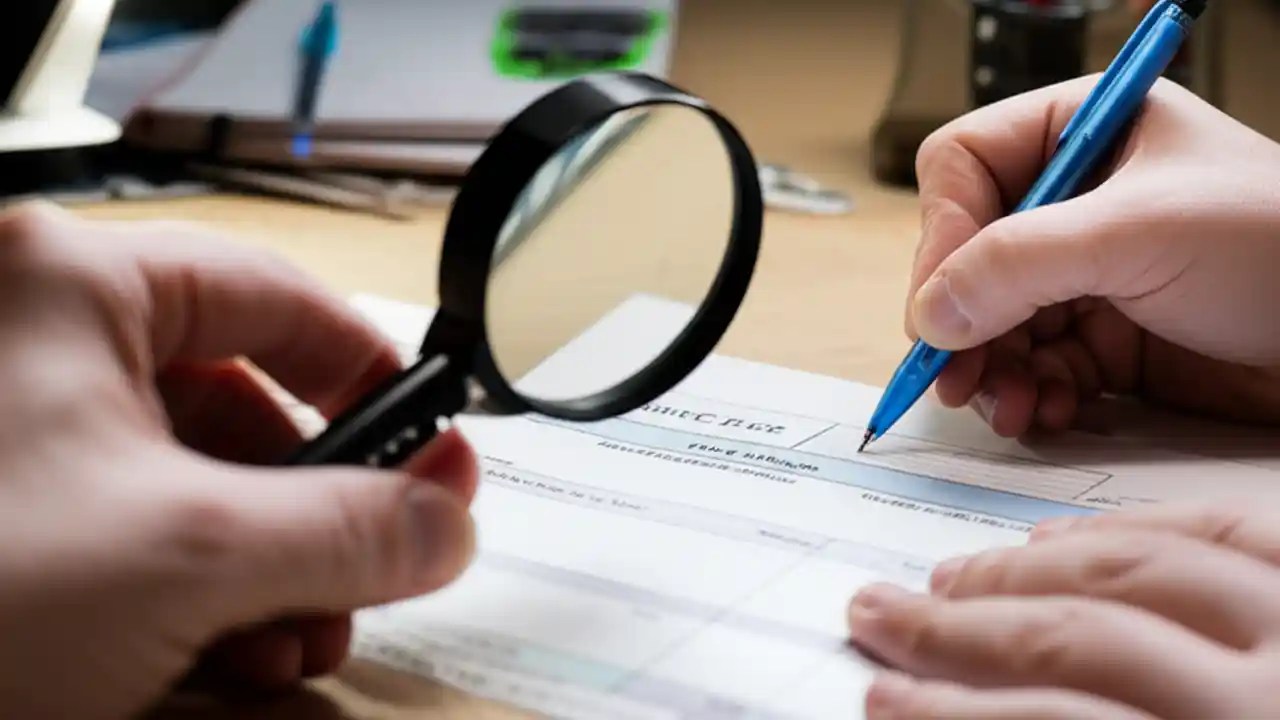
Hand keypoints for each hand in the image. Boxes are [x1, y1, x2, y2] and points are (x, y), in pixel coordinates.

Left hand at [0, 203, 477, 718]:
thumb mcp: (189, 555)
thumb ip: (350, 530)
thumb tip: (446, 522)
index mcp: (71, 287)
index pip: (277, 296)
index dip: (372, 371)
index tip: (427, 440)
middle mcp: (41, 340)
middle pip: (245, 401)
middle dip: (318, 507)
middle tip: (372, 562)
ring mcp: (22, 428)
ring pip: (198, 477)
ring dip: (270, 565)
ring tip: (294, 636)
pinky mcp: (16, 507)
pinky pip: (145, 526)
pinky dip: (204, 591)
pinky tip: (228, 653)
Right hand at [848, 504, 1279, 718]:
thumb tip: (978, 710)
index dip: (951, 712)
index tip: (887, 700)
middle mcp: (1275, 694)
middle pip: (1081, 639)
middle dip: (959, 630)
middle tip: (884, 618)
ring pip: (1144, 571)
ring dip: (1031, 571)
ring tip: (959, 579)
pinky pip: (1230, 527)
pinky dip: (1139, 524)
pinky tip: (1072, 537)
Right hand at [905, 76, 1279, 436]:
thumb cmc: (1276, 245)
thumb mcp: (1135, 235)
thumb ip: (1018, 264)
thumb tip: (931, 314)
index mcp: (1081, 133)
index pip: (964, 169)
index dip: (942, 236)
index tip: (939, 306)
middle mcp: (1076, 200)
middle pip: (970, 257)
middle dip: (963, 323)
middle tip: (954, 380)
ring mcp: (1091, 271)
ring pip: (996, 321)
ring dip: (994, 371)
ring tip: (1010, 408)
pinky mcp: (1110, 336)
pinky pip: (1038, 365)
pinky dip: (1033, 393)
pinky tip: (1050, 412)